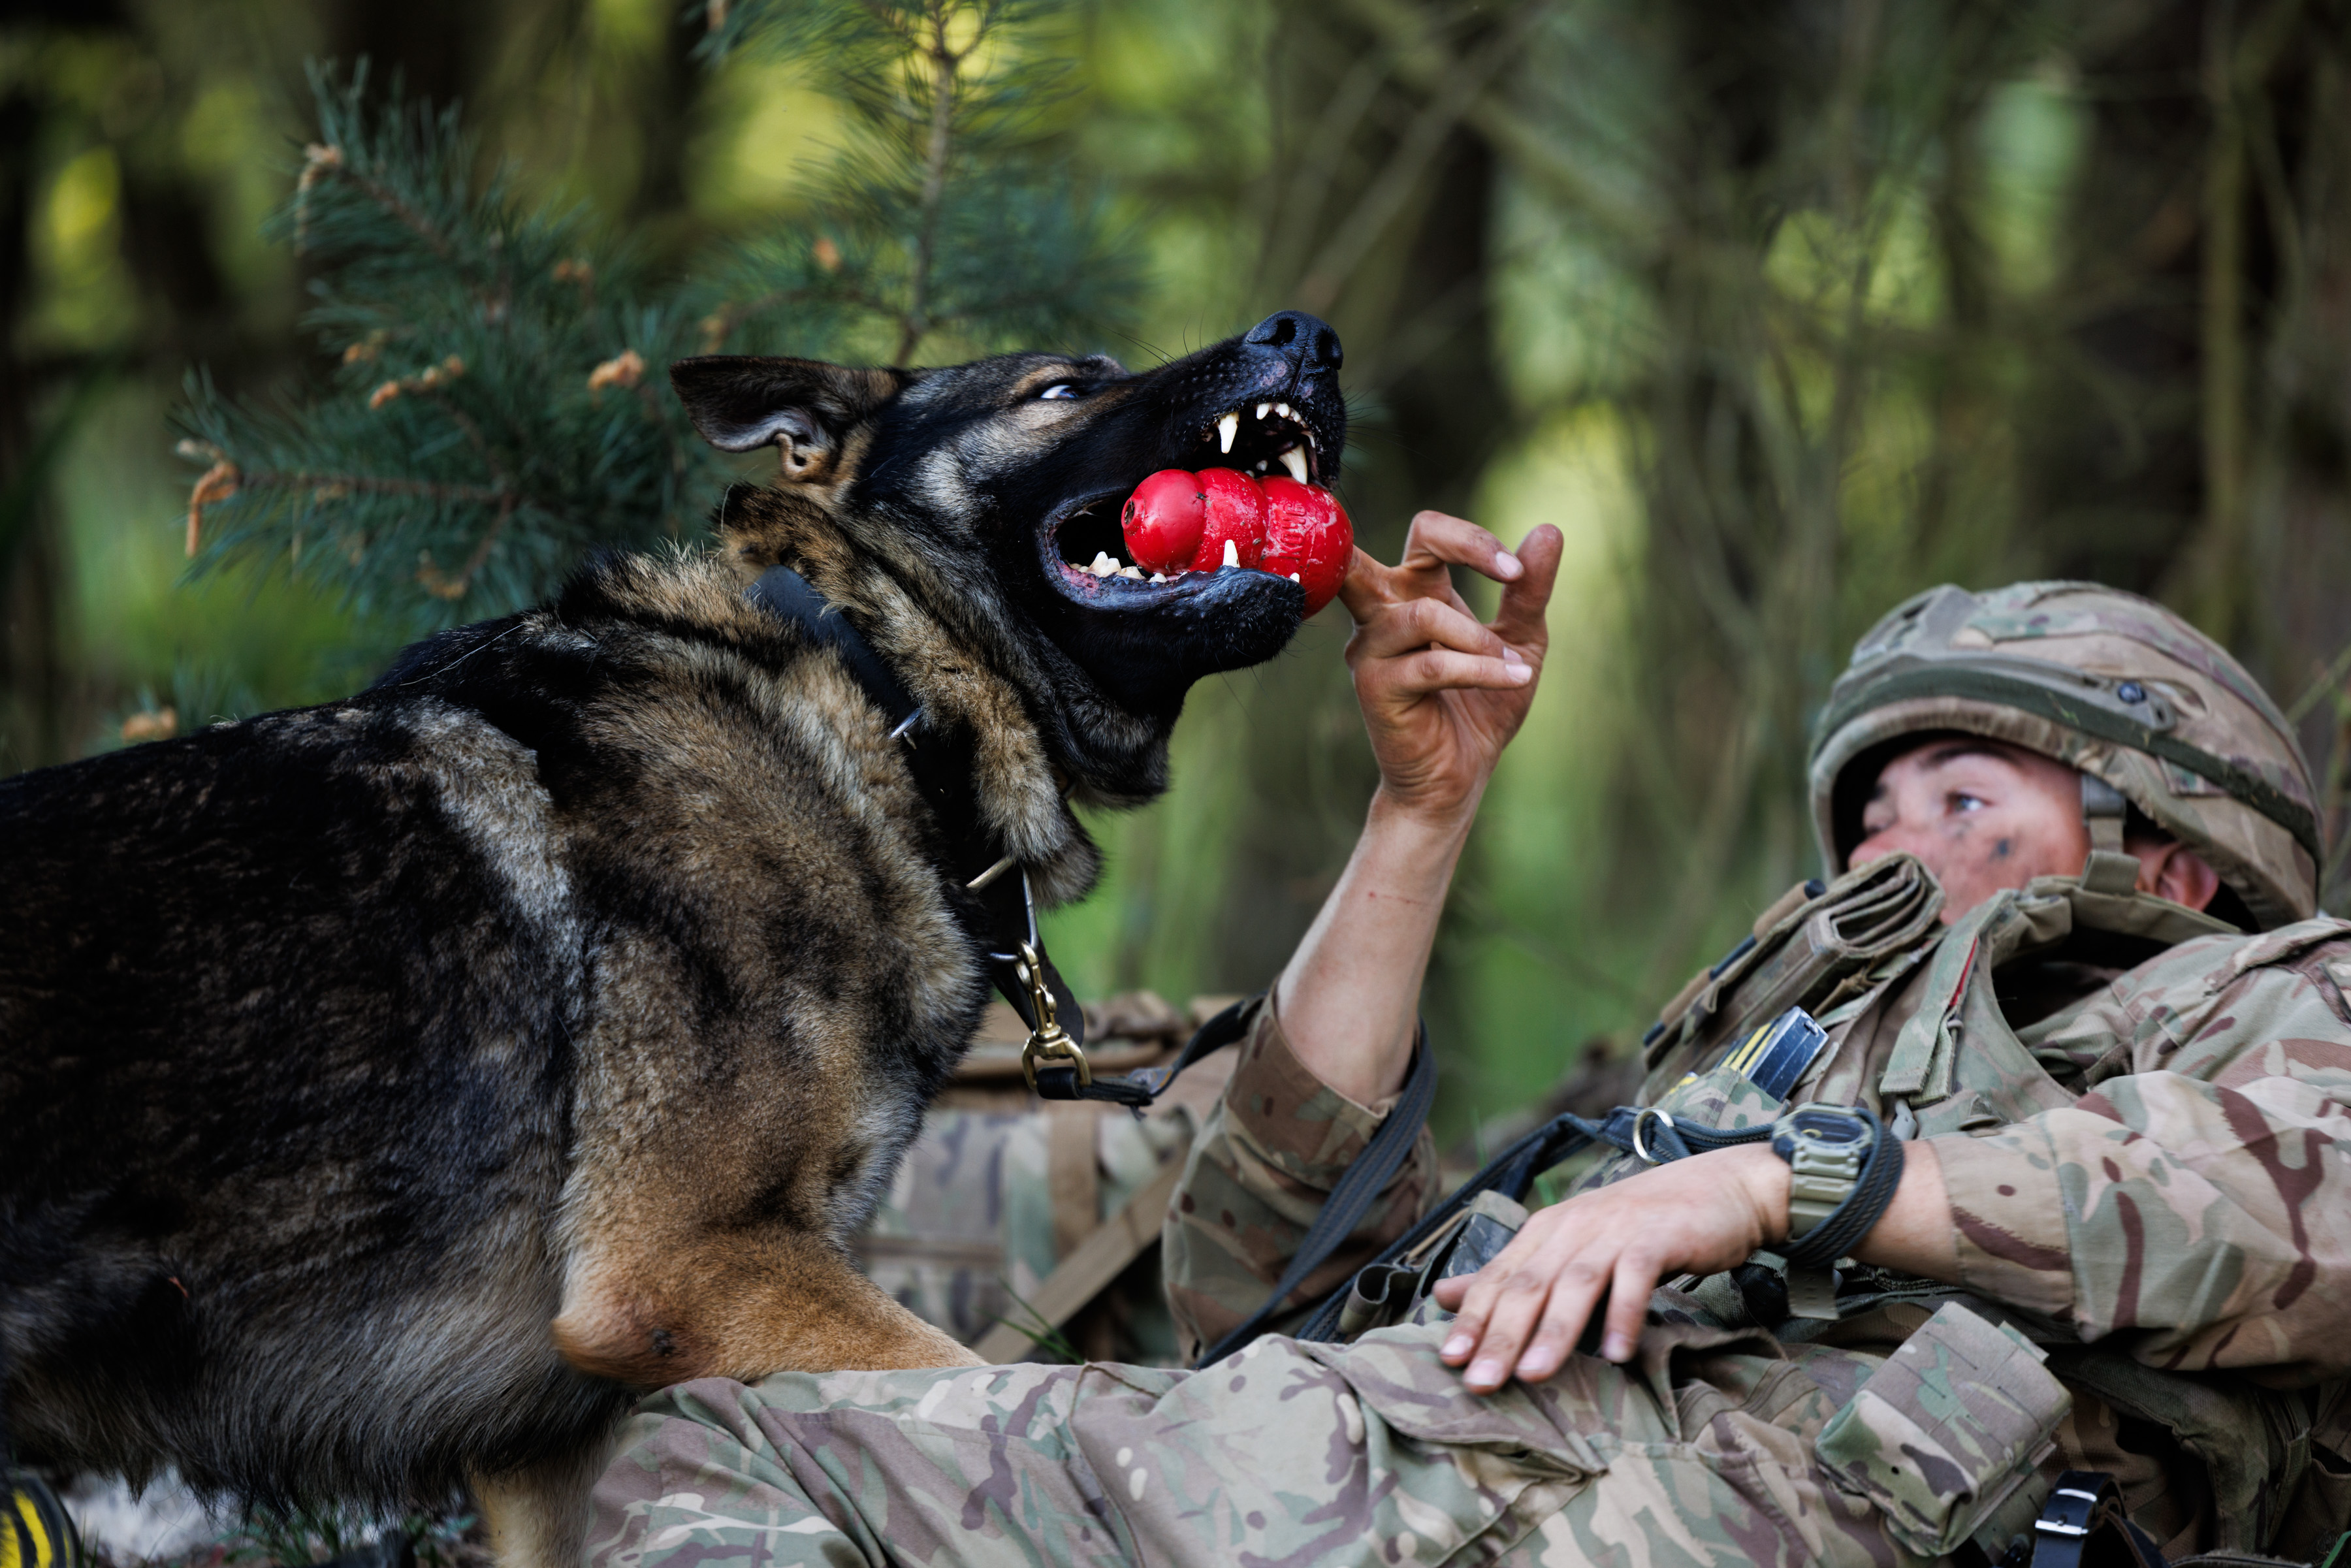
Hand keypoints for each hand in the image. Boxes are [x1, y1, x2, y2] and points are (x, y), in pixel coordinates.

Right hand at [1339, 513, 1560, 825]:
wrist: (1456, 782)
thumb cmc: (1481, 710)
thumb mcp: (1520, 641)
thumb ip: (1528, 590)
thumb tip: (1548, 530)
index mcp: (1413, 593)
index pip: (1427, 532)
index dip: (1472, 539)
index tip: (1516, 573)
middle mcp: (1382, 615)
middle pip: (1386, 546)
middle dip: (1455, 544)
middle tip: (1508, 573)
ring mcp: (1372, 651)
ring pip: (1422, 614)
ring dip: (1479, 636)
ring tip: (1512, 663)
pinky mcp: (1375, 689)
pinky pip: (1432, 665)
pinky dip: (1482, 669)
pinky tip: (1514, 680)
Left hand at [1430, 1146, 1788, 1389]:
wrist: (1717, 1189)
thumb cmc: (1638, 1227)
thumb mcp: (1569, 1245)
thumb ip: (1512, 1274)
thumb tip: (1441, 1295)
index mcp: (1545, 1230)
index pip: (1498, 1278)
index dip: (1472, 1318)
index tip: (1448, 1361)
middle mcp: (1573, 1226)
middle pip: (1529, 1284)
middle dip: (1501, 1335)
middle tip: (1480, 1382)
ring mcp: (1616, 1230)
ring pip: (1576, 1283)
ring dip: (1554, 1331)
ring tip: (1534, 1375)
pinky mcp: (1659, 1237)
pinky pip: (1636, 1277)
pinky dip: (1625, 1314)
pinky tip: (1618, 1354)